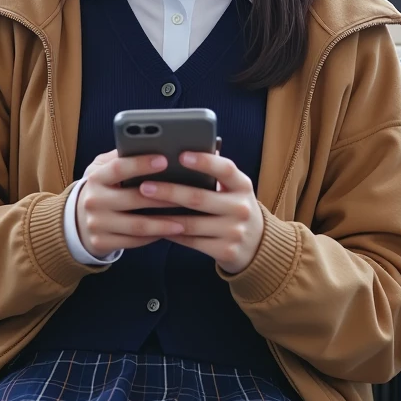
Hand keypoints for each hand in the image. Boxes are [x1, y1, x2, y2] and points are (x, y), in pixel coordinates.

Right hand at [75, 150, 184, 257]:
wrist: (77, 220)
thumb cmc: (102, 188)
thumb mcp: (103, 169)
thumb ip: (122, 157)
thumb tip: (152, 144)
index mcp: (96, 177)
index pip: (119, 168)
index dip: (142, 164)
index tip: (165, 159)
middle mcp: (93, 201)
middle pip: (133, 199)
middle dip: (163, 197)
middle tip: (188, 195)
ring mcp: (96, 224)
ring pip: (137, 226)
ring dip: (163, 223)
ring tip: (185, 220)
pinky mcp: (101, 243)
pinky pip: (134, 241)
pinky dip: (154, 237)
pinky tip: (170, 231)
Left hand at [135, 151, 263, 273]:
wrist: (257, 246)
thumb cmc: (234, 208)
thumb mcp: (234, 189)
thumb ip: (216, 172)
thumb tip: (187, 149)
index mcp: (243, 186)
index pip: (226, 169)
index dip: (204, 162)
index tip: (181, 155)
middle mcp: (241, 208)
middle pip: (199, 198)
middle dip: (169, 192)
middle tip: (144, 186)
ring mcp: (234, 232)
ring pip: (190, 223)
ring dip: (163, 216)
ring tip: (143, 208)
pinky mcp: (225, 251)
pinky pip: (191, 242)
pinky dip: (171, 234)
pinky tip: (156, 226)